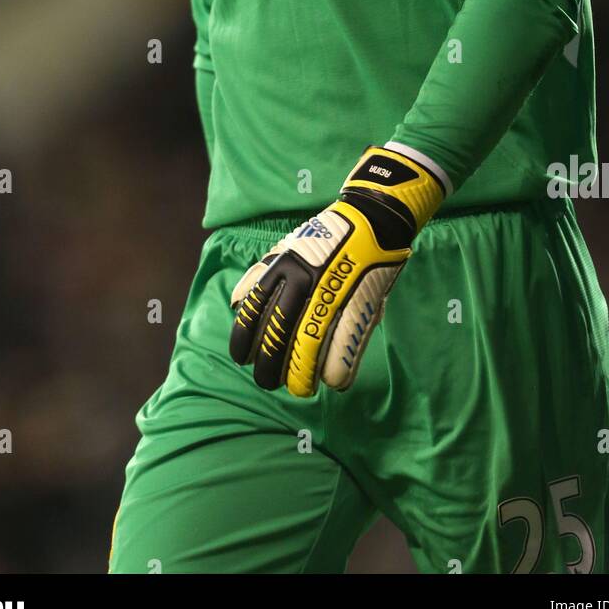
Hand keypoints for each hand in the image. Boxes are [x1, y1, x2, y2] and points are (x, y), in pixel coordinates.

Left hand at [228, 144, 445, 397]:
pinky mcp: (362, 302)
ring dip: (303, 374)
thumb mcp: (289, 245)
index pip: (254, 308)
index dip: (244, 338)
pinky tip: (333, 382)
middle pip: (278, 334)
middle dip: (270, 365)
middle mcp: (304, 280)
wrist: (372, 218)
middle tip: (268, 382)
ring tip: (301, 390)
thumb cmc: (328, 236)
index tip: (241, 359)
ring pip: (310, 345)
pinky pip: (346, 342)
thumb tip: (235, 301)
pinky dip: (339, 366)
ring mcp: (334, 293)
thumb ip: (262, 271)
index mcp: (284, 266)